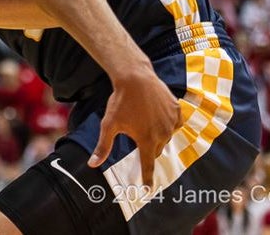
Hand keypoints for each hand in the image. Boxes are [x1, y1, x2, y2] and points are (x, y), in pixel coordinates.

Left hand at [88, 67, 180, 186]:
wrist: (135, 78)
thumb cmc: (120, 102)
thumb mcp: (109, 125)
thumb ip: (103, 147)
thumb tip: (92, 165)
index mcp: (147, 141)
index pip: (148, 165)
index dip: (148, 178)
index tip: (148, 190)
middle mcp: (163, 134)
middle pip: (156, 148)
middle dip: (148, 146)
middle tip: (138, 133)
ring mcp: (171, 122)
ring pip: (166, 135)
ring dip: (158, 133)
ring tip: (145, 118)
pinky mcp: (177, 111)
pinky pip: (174, 123)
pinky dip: (167, 122)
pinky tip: (157, 114)